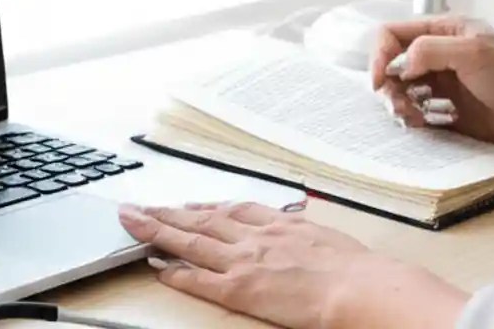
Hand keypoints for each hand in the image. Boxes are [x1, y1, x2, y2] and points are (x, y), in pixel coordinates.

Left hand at [119, 203, 465, 328]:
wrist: (361, 287)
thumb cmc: (357, 269)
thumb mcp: (328, 240)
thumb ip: (305, 236)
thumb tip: (305, 238)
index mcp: (280, 224)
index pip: (232, 211)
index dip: (204, 208)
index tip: (186, 205)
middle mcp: (256, 237)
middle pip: (202, 219)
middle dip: (167, 211)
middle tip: (139, 206)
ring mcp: (245, 261)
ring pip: (191, 241)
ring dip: (158, 230)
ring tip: (133, 223)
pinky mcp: (240, 288)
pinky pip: (199, 279)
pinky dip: (175, 272)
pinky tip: (156, 266)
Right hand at [371, 16, 493, 160]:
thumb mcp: (472, 54)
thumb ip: (429, 50)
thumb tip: (398, 65)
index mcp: (444, 30)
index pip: (393, 34)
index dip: (381, 54)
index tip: (382, 80)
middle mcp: (437, 53)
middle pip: (390, 62)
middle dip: (389, 84)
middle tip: (399, 104)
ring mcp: (439, 81)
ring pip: (398, 88)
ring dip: (398, 102)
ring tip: (413, 116)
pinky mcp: (442, 107)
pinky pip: (411, 109)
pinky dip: (410, 116)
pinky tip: (424, 123)